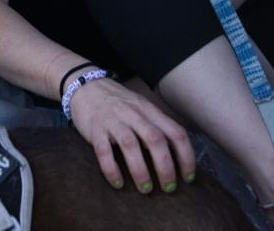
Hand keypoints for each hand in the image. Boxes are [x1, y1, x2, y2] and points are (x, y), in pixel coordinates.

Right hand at [66, 77, 195, 193]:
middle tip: (169, 188)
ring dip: (141, 170)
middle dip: (165, 167)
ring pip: (130, 145)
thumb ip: (156, 126)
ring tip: (146, 189)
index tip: (188, 177)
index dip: (186, 156)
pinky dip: (111, 169)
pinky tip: (118, 183)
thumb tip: (176, 156)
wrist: (86, 85)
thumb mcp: (141, 108)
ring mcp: (113, 120)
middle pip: (155, 139)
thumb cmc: (118, 102)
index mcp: (149, 110)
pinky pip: (103, 151)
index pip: (175, 132)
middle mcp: (133, 114)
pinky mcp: (94, 129)